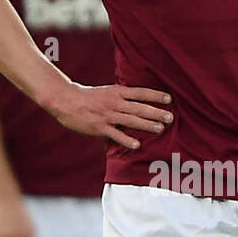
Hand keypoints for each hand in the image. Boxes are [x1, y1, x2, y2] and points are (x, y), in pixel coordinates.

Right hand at [48, 82, 172, 148]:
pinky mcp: (100, 127)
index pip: (140, 93)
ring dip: (146, 125)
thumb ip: (123, 96)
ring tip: (160, 128)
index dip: (155, 95)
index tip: (169, 99)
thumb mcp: (108, 91)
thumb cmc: (89, 97)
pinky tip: (137, 145)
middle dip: (156, 112)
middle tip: (170, 117)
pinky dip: (126, 140)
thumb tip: (140, 100)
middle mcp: (115, 103)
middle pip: (139, 107)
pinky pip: (115, 134)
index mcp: (117, 92)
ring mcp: (108, 115)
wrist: (67, 101)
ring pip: (130, 120)